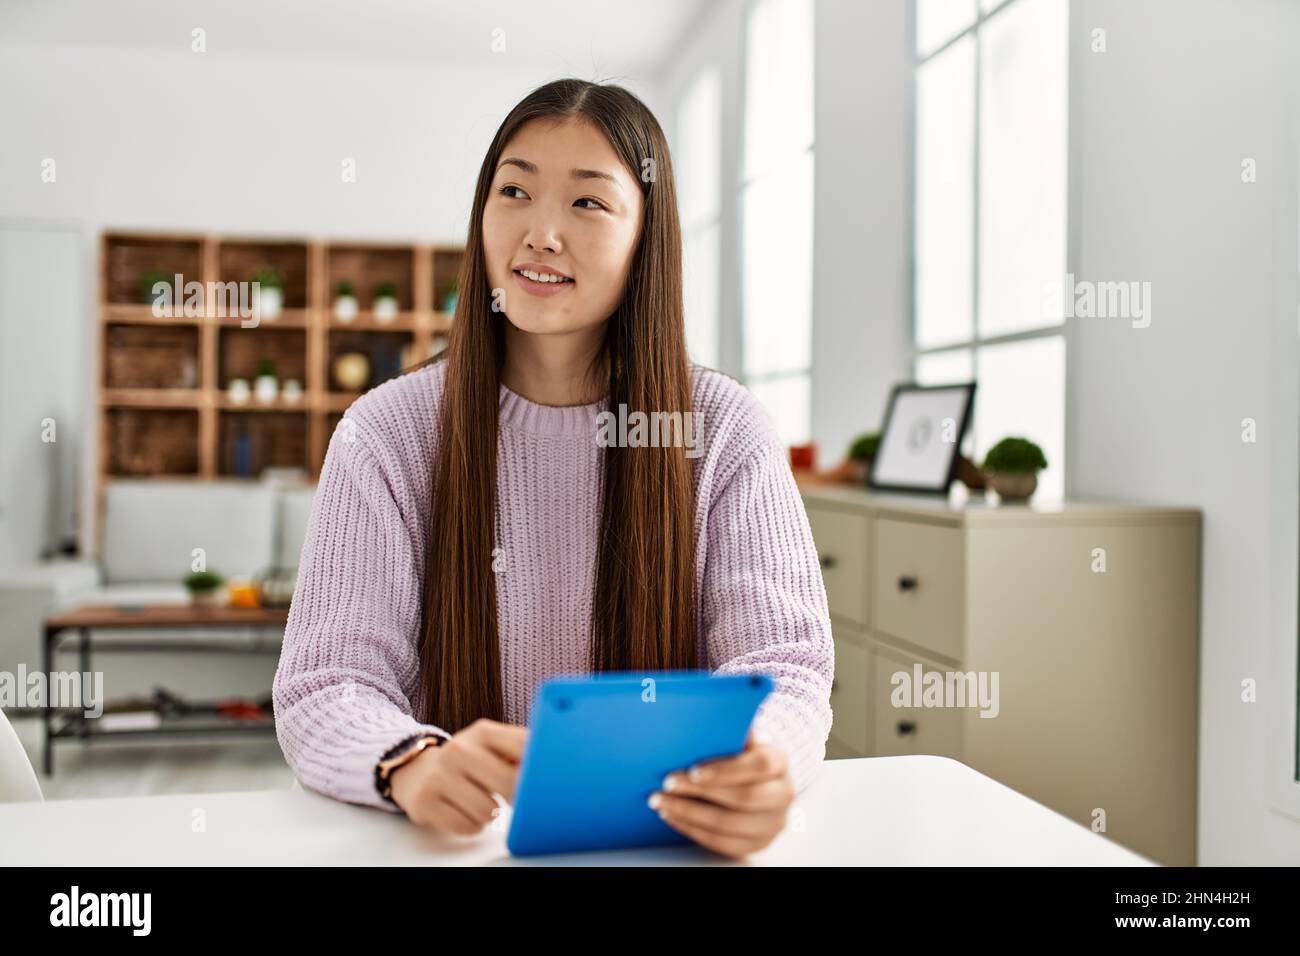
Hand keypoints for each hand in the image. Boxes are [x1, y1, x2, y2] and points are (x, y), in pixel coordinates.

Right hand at [390, 718, 526, 835]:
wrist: (418, 772)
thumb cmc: (469, 763)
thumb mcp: (493, 746)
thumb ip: (522, 751)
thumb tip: (553, 763)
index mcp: (482, 731)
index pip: (525, 748)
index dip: (537, 769)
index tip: (539, 779)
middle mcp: (459, 749)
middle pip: (509, 784)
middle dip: (515, 796)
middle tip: (508, 795)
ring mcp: (439, 775)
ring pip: (488, 811)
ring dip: (490, 814)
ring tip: (480, 801)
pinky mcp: (425, 801)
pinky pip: (467, 827)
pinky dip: (471, 826)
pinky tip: (464, 811)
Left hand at [649, 731, 795, 858]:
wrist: (763, 782)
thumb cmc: (743, 755)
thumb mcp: (742, 738)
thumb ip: (733, 729)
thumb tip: (718, 709)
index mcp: (780, 762)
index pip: (759, 765)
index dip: (725, 769)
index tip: (692, 770)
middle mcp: (783, 794)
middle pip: (743, 798)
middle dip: (699, 793)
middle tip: (667, 784)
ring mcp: (773, 823)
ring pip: (728, 825)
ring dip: (688, 813)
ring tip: (661, 802)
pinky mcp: (758, 844)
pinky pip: (722, 843)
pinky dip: (693, 830)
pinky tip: (674, 817)